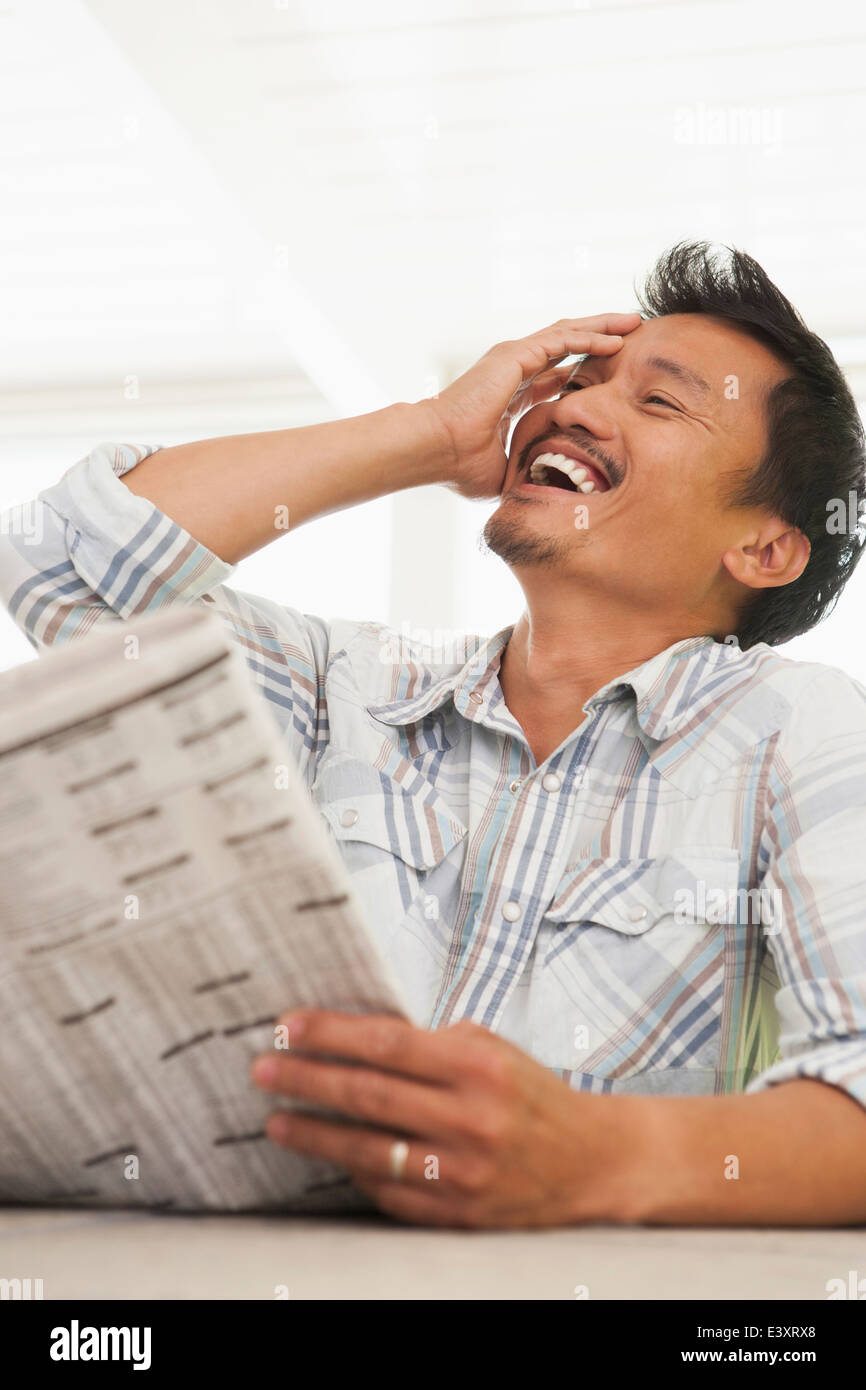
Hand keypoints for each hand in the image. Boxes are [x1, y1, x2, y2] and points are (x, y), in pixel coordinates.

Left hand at [251, 1010, 642, 1227]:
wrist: (590, 1163)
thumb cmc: (530, 1095)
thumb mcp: (489, 1049)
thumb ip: (428, 1044)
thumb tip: (352, 1036)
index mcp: (476, 1066)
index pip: (385, 1042)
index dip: (329, 1033)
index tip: (286, 1026)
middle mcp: (469, 1119)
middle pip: (367, 1095)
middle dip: (306, 1079)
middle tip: (262, 1070)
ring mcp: (462, 1172)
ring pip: (367, 1150)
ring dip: (313, 1133)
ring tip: (277, 1120)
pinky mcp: (456, 1214)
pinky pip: (388, 1190)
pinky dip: (352, 1171)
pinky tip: (328, 1154)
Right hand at [422, 313, 641, 500]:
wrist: (439, 450)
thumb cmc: (460, 465)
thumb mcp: (502, 470)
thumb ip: (522, 469)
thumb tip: (536, 490)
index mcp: (508, 394)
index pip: (551, 376)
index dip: (580, 372)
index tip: (607, 376)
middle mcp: (511, 370)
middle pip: (564, 346)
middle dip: (597, 339)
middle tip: (629, 336)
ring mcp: (512, 358)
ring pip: (568, 334)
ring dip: (602, 328)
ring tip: (632, 324)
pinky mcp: (515, 354)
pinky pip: (563, 339)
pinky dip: (591, 336)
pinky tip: (616, 338)